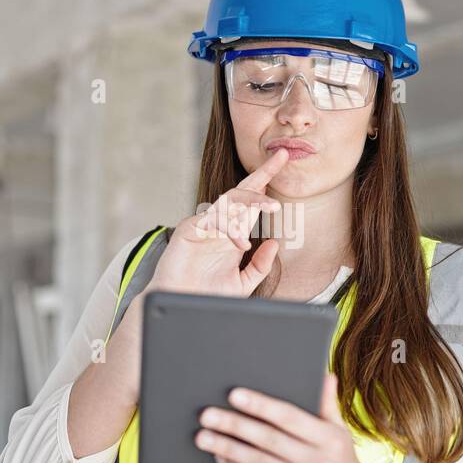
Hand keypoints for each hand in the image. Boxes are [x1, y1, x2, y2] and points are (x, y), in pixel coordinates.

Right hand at [147, 147, 288, 298]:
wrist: (179, 304)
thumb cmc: (206, 293)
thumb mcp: (242, 283)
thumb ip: (259, 265)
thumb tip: (274, 242)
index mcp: (233, 233)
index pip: (252, 203)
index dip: (266, 182)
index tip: (283, 161)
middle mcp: (219, 224)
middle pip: (242, 191)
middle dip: (263, 173)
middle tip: (281, 158)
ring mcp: (203, 224)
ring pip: (229, 200)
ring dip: (253, 200)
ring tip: (273, 207)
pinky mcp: (188, 229)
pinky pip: (213, 219)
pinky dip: (230, 228)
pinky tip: (240, 244)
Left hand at [195, 373, 374, 462]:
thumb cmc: (338, 456)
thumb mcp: (338, 429)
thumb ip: (327, 403)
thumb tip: (325, 375)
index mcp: (329, 438)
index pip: (288, 417)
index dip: (260, 405)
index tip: (234, 395)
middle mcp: (319, 462)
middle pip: (268, 440)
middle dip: (234, 426)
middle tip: (207, 415)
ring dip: (227, 449)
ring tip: (204, 437)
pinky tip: (220, 457)